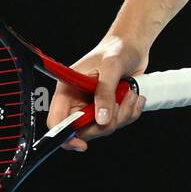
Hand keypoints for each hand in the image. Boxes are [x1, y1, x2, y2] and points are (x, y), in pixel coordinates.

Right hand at [46, 33, 148, 152]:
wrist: (132, 46)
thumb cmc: (116, 49)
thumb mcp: (111, 67)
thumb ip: (105, 93)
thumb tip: (101, 120)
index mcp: (67, 90)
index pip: (57, 121)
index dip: (65, 136)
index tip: (82, 144)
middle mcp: (77, 101)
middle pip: (83, 130)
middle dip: (105, 123)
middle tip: (119, 104)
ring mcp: (93, 106)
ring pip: (103, 129)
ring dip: (122, 115)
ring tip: (130, 94)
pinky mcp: (108, 109)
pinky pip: (117, 123)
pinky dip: (129, 113)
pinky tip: (134, 96)